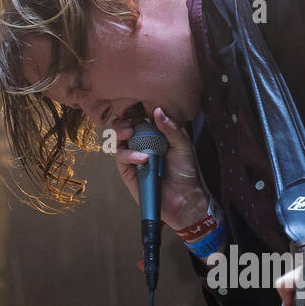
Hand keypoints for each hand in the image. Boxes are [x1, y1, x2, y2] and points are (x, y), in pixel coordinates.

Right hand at [111, 106, 211, 229]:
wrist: (185, 198)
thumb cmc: (186, 172)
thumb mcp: (183, 145)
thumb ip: (170, 128)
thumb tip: (157, 110)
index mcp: (155, 135)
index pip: (140, 118)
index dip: (135, 111)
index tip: (137, 107)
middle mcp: (142, 144)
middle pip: (124, 127)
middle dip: (123, 121)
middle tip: (130, 122)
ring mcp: (134, 157)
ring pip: (118, 140)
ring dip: (120, 133)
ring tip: (130, 132)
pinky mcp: (128, 172)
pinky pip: (121, 158)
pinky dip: (129, 155)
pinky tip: (143, 157)